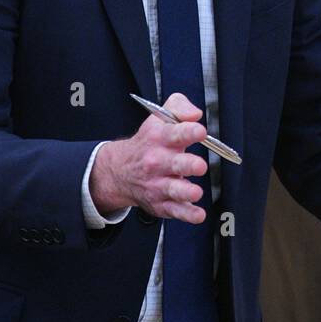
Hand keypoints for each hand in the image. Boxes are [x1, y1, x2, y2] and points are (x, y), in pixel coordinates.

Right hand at [89, 93, 208, 222]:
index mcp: (159, 138)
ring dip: (185, 192)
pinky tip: (197, 214)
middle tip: (199, 165)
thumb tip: (195, 114)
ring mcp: (158, 184)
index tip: (199, 131)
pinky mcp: (161, 203)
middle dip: (187, 164)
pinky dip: (187, 214)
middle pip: (175, 163)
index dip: (188, 131)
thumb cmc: (148, 142)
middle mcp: (157, 162)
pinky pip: (174, 210)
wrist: (121, 170)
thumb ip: (179, 107)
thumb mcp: (159, 116)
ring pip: (173, 189)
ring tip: (195, 192)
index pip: (174, 133)